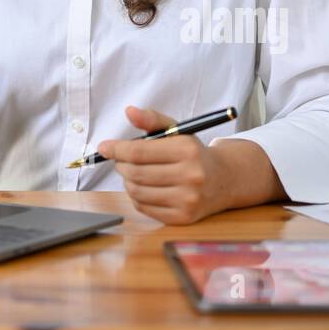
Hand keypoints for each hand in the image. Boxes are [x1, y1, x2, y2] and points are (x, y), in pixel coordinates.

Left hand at [96, 104, 231, 224]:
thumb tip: (129, 111)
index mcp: (187, 150)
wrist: (225, 179)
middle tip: (120, 160)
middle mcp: (191, 176)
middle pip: (135, 173)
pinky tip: (143, 187)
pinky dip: (136, 197)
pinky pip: (145, 208)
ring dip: (127, 181)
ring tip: (132, 172)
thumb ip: (152, 119)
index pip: (139, 152)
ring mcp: (188, 200)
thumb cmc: (194, 152)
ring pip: (137, 192)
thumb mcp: (177, 130)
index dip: (116, 149)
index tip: (104, 147)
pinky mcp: (184, 218)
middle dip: (120, 165)